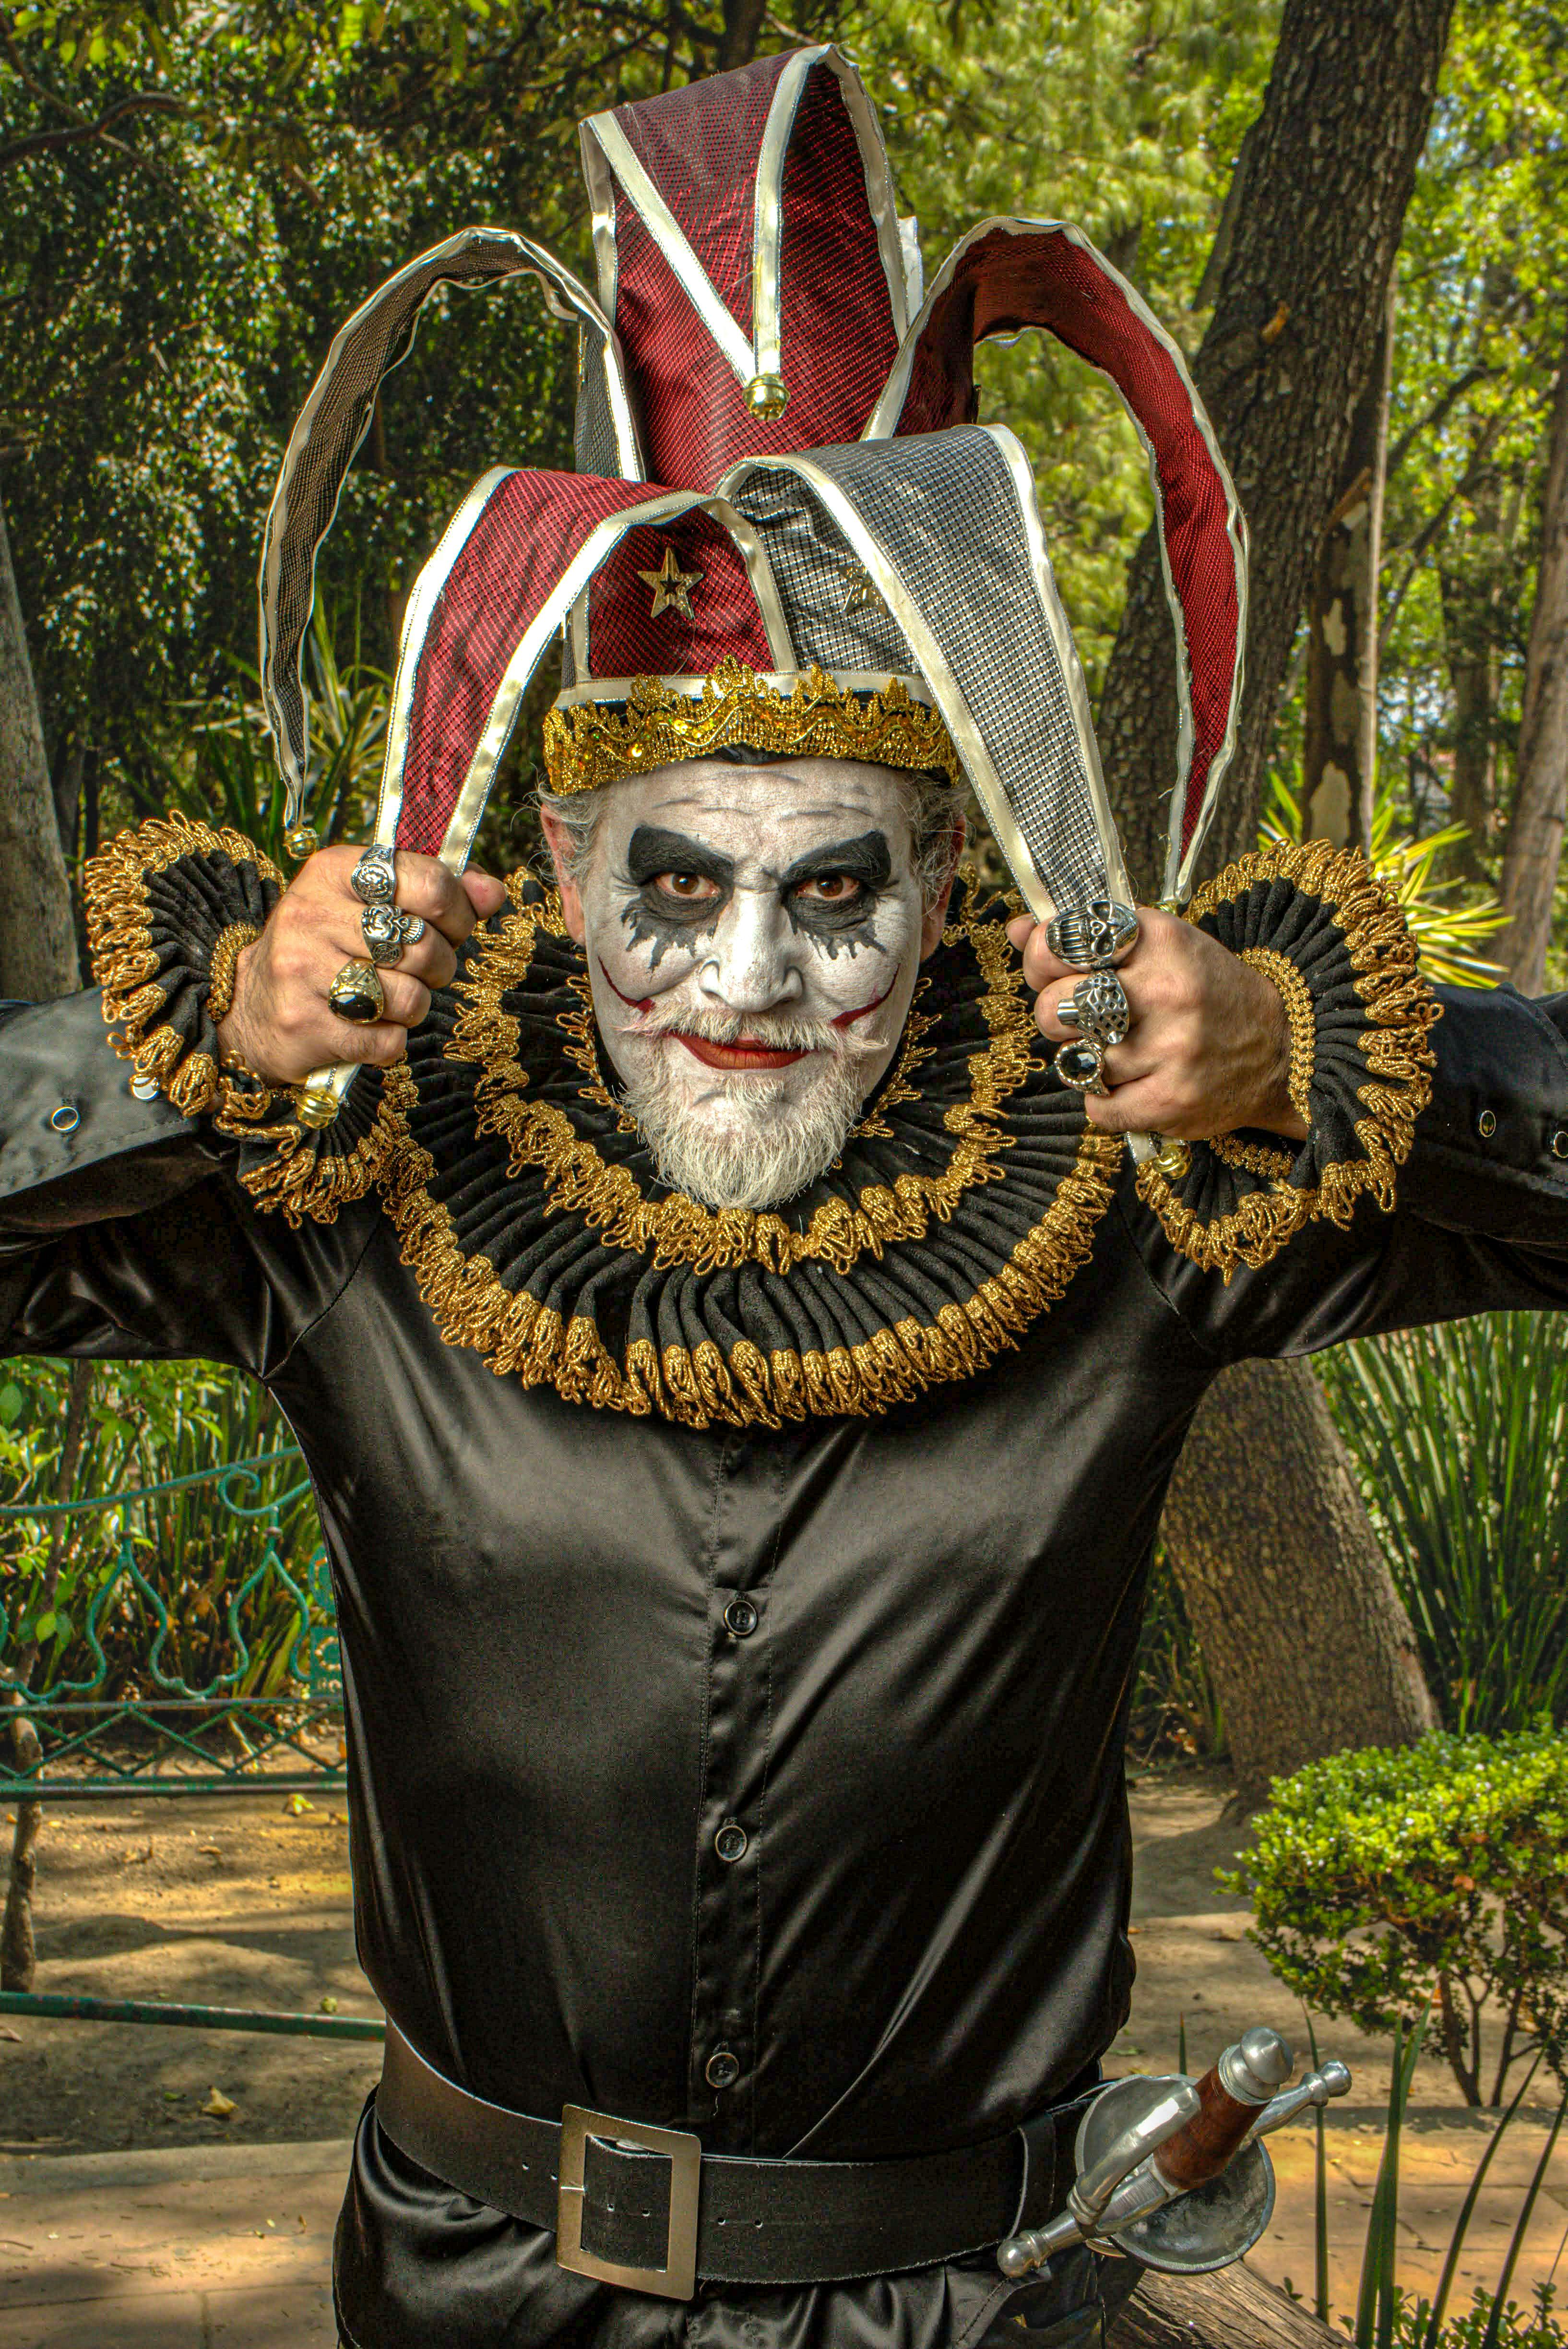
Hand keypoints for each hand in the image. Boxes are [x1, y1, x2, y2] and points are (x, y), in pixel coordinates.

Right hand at [218, 848, 507, 1086]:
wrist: (253, 1006)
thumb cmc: (329, 947)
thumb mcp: (370, 903)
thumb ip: (436, 892)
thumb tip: (493, 892)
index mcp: (332, 871)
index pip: (428, 883)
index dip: (458, 912)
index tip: (452, 926)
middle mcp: (311, 914)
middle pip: (422, 945)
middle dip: (438, 965)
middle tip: (420, 970)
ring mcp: (302, 970)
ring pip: (409, 997)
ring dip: (414, 1007)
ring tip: (391, 999)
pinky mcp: (303, 1024)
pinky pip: (385, 1041)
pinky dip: (390, 1042)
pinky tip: (370, 1029)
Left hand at [1006, 905, 1307, 1142]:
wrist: (1283, 1048)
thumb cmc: (1207, 993)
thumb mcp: (1158, 947)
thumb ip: (1086, 938)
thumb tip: (1018, 931)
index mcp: (1162, 941)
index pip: (1067, 940)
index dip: (1042, 956)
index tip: (1051, 966)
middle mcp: (1168, 991)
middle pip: (1057, 1005)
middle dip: (1054, 1013)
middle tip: (1080, 1016)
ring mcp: (1171, 1050)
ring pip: (1077, 1060)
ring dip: (1087, 1059)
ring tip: (1121, 1050)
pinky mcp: (1172, 1101)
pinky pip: (1097, 1107)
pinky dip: (1104, 1101)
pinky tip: (1132, 1084)